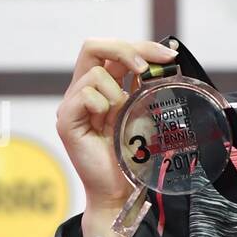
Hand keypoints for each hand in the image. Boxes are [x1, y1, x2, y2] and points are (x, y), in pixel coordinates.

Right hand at [55, 37, 177, 210]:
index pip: (112, 50)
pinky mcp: (66, 122)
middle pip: (94, 46)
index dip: (141, 46)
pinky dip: (103, 105)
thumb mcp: (145, 113)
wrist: (121, 190)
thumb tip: (166, 60)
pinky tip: (108, 124)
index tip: (170, 56)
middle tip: (146, 69)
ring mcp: (72, 106)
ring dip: (118, 93)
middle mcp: (82, 91)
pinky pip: (85, 96)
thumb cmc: (134, 156)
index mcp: (101, 86)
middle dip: (126, 51)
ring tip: (121, 118)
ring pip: (95, 73)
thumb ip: (146, 87)